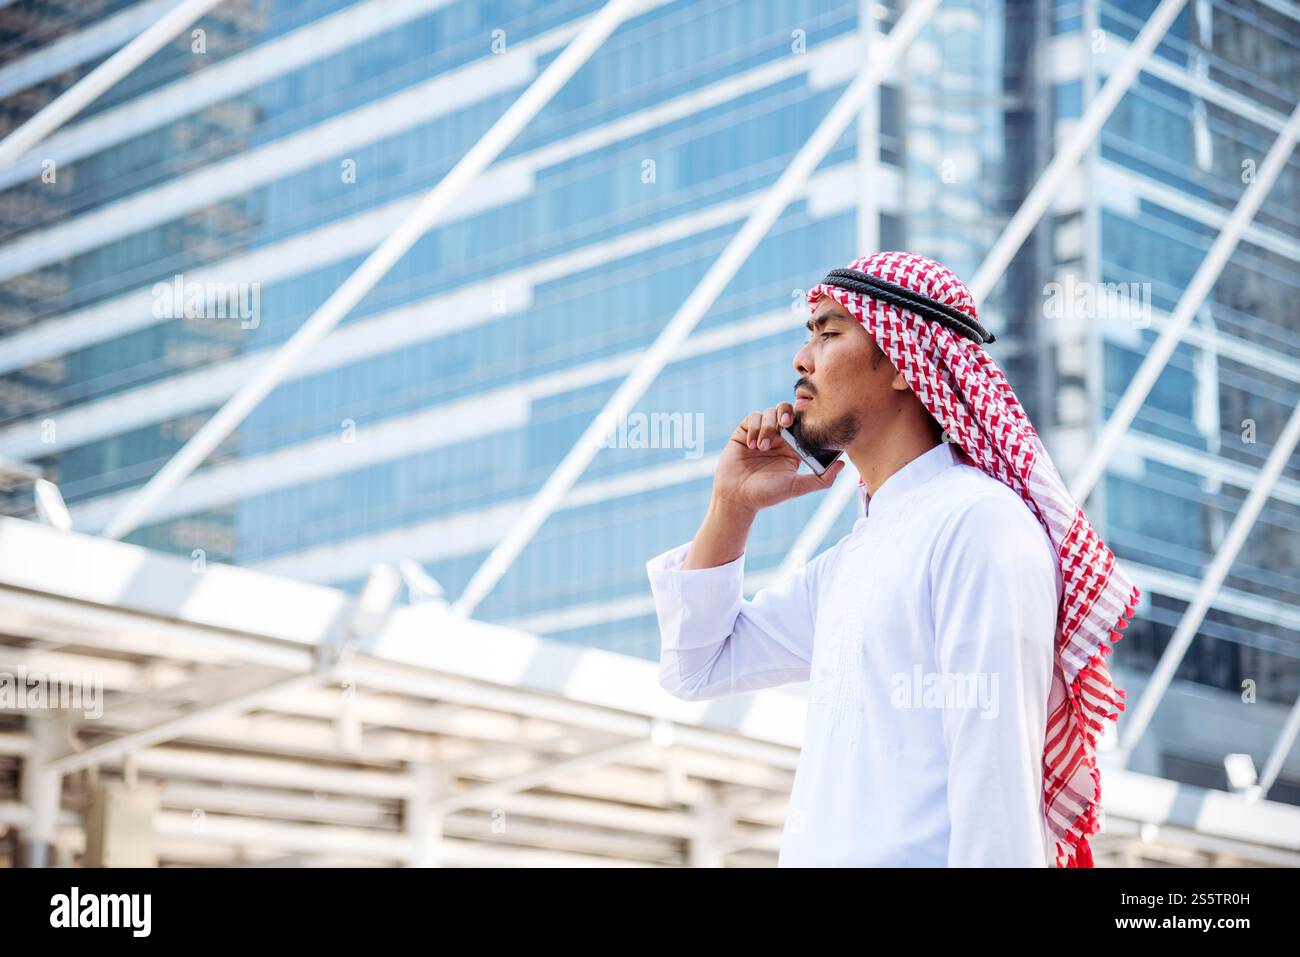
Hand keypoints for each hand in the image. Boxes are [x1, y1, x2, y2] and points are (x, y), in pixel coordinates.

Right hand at [710, 402, 845, 514]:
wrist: (736, 497)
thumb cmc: (765, 495)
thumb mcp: (795, 487)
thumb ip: (820, 479)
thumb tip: (842, 464)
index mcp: (793, 448)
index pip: (803, 424)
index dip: (805, 419)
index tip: (806, 424)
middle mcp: (778, 438)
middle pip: (787, 411)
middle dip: (787, 413)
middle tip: (786, 424)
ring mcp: (761, 433)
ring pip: (769, 412)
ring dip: (768, 426)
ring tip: (763, 447)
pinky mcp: (744, 432)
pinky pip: (752, 417)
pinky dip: (754, 427)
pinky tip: (752, 445)